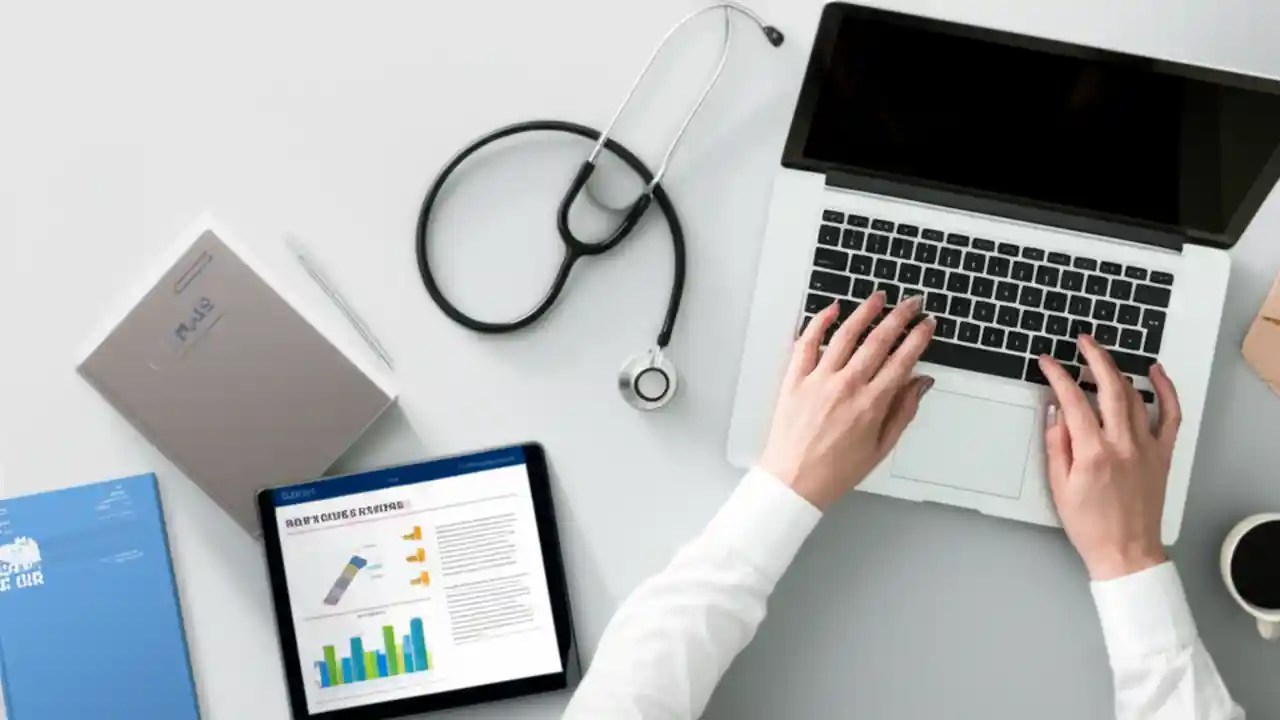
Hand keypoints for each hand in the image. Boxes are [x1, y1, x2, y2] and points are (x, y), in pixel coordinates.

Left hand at [759, 293, 935, 509]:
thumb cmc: (836, 470)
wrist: (794, 481)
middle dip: (900, 316)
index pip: (902, 359)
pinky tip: (832, 309)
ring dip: (865, 311)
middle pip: (879, 340)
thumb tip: (921, 383)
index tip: (927, 324)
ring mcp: (819, 380)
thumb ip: (904, 411)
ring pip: (846, 334)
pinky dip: (820, 322)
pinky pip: (807, 343)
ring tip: (878, 297)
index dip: (918, 337)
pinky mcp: (795, 379)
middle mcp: (847, 386)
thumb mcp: (881, 447)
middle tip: (912, 303)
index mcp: (871, 403)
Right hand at [1038, 335, 1181, 580]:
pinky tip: (1155, 372)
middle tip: (1082, 341)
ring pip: (1136, 396)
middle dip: (1094, 358)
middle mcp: (1123, 445)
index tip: (1048, 362)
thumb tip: (1055, 410)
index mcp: (1093, 453)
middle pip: (1111, 388)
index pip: (1074, 401)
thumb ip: (1057, 444)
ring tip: (1103, 355)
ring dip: (1119, 370)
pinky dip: (1165, 390)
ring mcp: (1147, 447)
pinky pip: (1170, 414)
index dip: (1058, 376)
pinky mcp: (1162, 453)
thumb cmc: (1089, 524)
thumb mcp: (1059, 485)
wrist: (1126, 551)